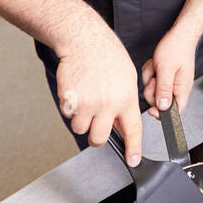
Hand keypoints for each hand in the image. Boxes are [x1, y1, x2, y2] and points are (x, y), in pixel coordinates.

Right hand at [55, 27, 141, 165]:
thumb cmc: (108, 56)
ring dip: (82, 120)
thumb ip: (125, 103)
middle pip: (99, 138)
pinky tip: (77, 92)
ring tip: (86, 101)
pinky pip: (68, 115)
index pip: (133, 130)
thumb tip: (121, 124)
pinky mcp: (70, 100)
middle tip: (96, 126)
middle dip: (96, 137)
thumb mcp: (127, 78)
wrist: (85, 41)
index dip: (134, 148)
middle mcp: (107, 104)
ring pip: (81, 128)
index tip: (134, 160)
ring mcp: (87, 103)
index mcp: (126, 99)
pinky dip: (71, 109)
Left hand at [141, 26, 197, 114]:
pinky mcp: (165, 76)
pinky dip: (150, 72)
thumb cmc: (177, 48)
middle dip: (152, 90)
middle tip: (155, 78)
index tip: (152, 109)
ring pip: (153, 89)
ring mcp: (171, 82)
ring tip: (156, 67)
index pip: (175, 112)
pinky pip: (152, 80)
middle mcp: (178, 88)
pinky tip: (155, 64)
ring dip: (150, 78)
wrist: (180, 34)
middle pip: (159, 101)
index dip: (162, 114)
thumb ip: (164, 90)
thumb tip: (162, 107)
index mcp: (182, 89)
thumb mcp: (166, 69)